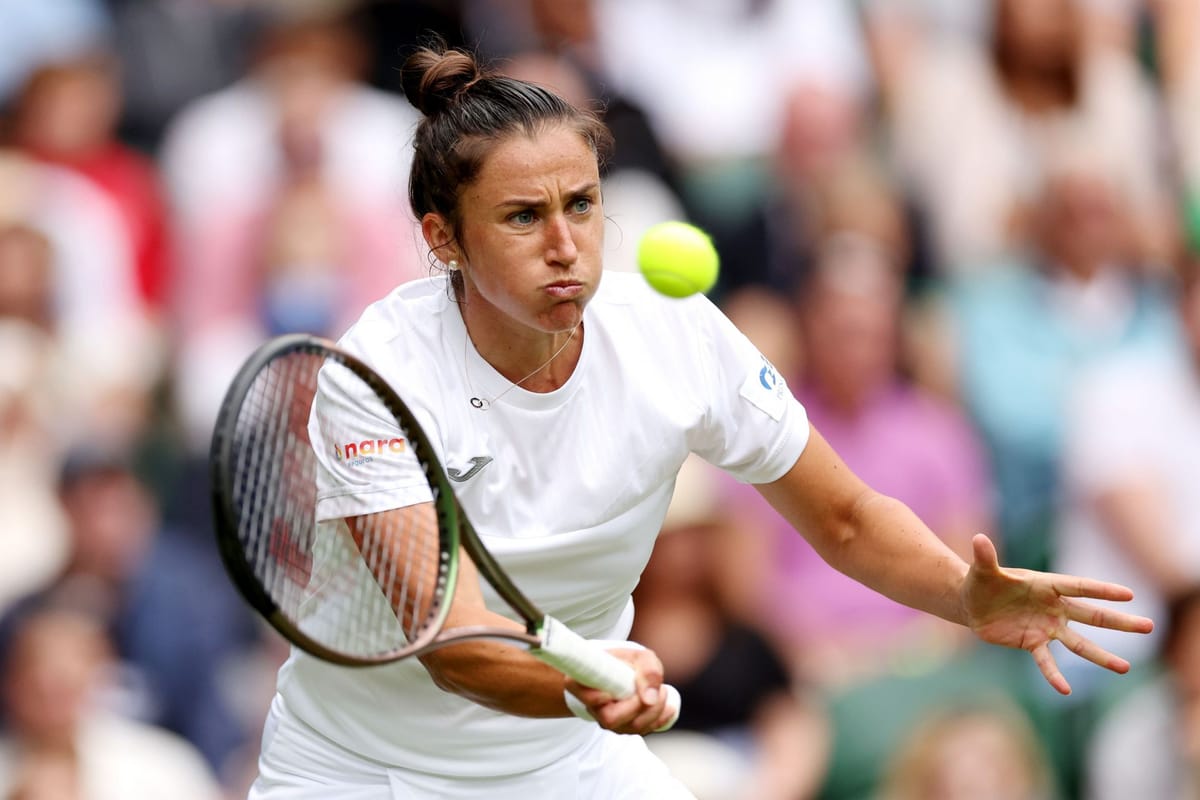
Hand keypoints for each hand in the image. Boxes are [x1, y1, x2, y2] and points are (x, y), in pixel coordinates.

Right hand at [564, 647, 675, 733]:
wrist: (623, 669)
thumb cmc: (627, 661)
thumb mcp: (640, 657)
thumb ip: (648, 671)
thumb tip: (650, 698)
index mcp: (583, 684)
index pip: (587, 698)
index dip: (599, 698)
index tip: (616, 689)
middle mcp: (592, 706)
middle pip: (612, 719)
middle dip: (640, 705)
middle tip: (656, 687)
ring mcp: (607, 720)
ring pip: (630, 727)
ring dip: (654, 711)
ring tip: (663, 690)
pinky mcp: (623, 727)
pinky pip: (642, 731)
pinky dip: (660, 720)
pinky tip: (669, 707)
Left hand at [962, 533, 1154, 694]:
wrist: (972, 603)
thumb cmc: (981, 581)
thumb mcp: (982, 570)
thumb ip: (984, 557)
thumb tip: (978, 538)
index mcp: (1046, 585)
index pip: (1079, 587)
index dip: (1102, 590)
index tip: (1129, 594)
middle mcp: (1053, 607)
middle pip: (1091, 615)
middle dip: (1119, 621)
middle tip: (1149, 626)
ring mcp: (1046, 627)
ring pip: (1079, 643)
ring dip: (1101, 655)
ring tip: (1125, 668)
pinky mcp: (1033, 643)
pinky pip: (1047, 662)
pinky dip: (1054, 675)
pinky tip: (1065, 691)